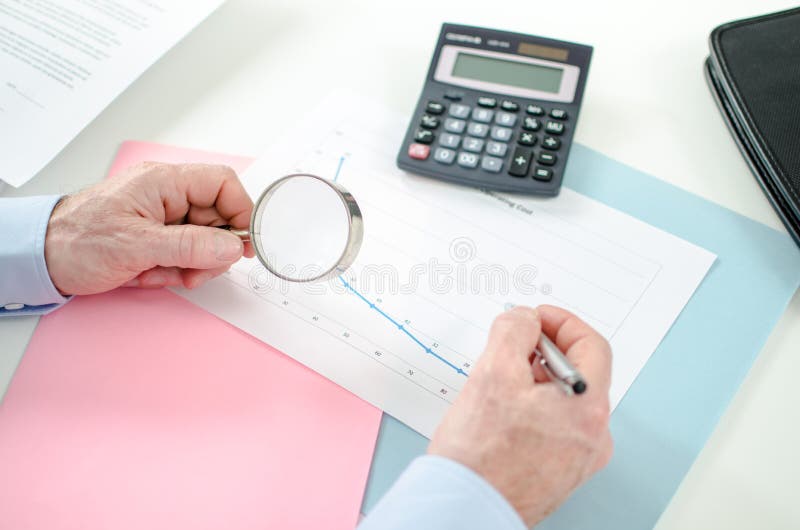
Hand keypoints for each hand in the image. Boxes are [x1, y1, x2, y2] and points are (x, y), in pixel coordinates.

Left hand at [45, 162, 254, 294]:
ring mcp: (163, 217)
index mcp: (164, 182)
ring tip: (162, 274)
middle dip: (210, 251)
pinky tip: (149, 275)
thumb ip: (189, 246)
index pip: (223, 183)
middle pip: (217, 218)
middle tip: (194, 272)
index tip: (243, 244)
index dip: (240, 211)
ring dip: (191, 266)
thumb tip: (232, 246)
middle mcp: (167, 195)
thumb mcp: (137, 245)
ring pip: (204, 241)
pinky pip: (185, 255)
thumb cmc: (76, 240)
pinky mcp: (157, 237)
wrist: (42, 258)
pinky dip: (174, 271)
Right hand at [428, 305, 612, 526]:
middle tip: (509, 349)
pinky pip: (554, 427)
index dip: (562, 323)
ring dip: (534, 382)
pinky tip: (501, 416)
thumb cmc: (480, 455)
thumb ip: (514, 330)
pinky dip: (532, 410)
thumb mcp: (493, 371)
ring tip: (498, 387)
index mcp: (589, 409)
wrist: (464, 510)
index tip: (535, 318)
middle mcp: (594, 436)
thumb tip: (525, 319)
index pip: (592, 346)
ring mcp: (579, 458)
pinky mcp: (560, 472)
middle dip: (542, 353)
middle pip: (577, 373)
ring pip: (563, 400)